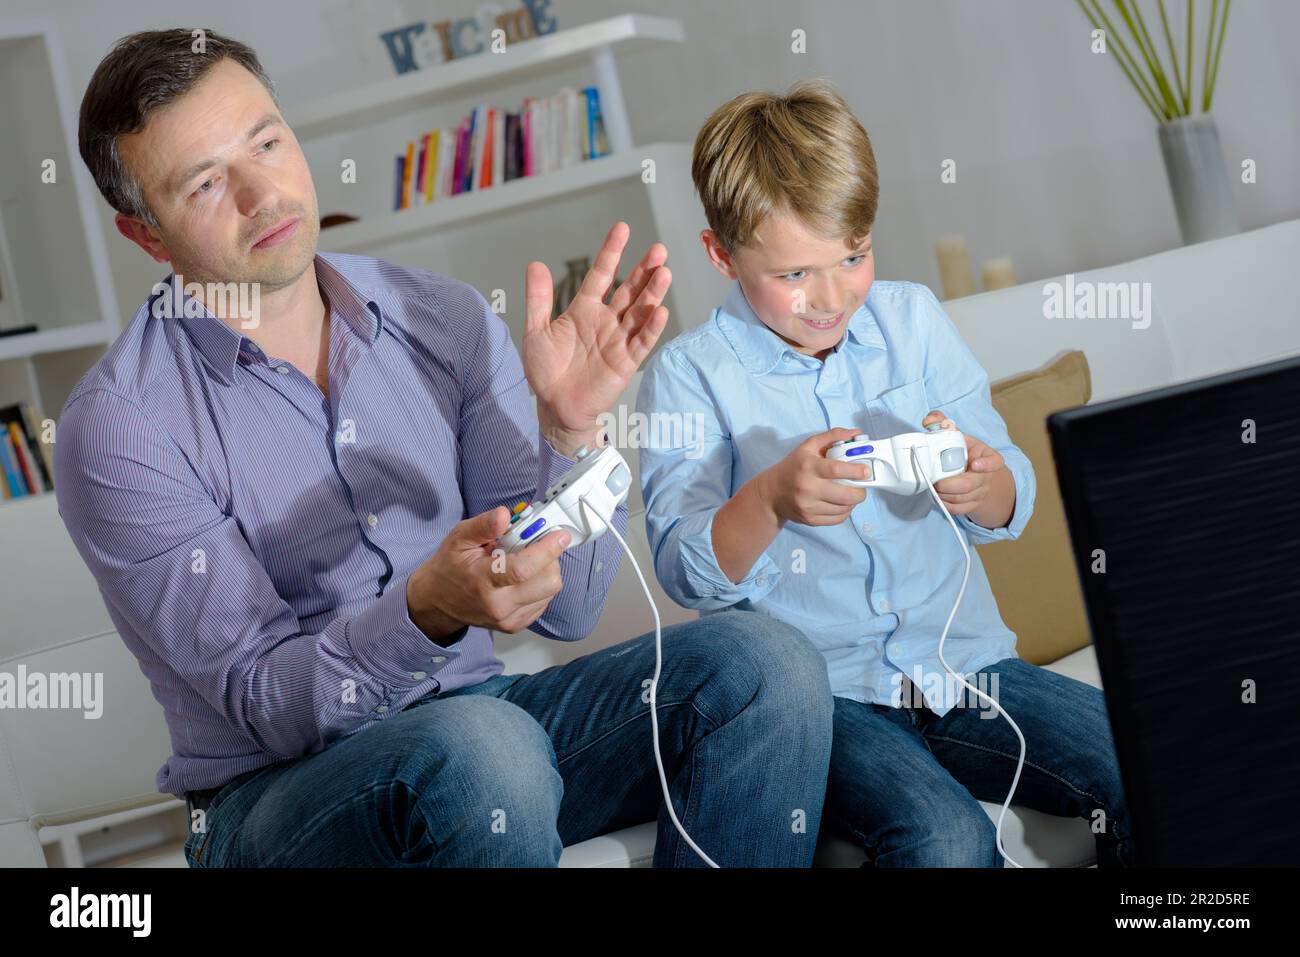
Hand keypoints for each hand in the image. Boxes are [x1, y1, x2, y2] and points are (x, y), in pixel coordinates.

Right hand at [406, 507, 570, 637]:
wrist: (438, 601)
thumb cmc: (451, 566)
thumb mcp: (459, 538)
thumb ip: (483, 525)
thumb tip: (504, 514)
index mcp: (483, 580)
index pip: (523, 569)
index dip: (547, 550)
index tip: (560, 535)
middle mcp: (498, 605)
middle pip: (547, 583)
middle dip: (551, 559)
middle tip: (538, 546)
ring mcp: (508, 619)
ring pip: (550, 592)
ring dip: (546, 571)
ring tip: (525, 562)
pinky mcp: (515, 625)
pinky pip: (543, 602)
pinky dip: (540, 586)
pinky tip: (522, 578)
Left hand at [524, 222, 671, 455]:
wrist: (554, 406)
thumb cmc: (546, 370)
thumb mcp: (536, 330)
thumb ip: (538, 299)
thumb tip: (535, 264)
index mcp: (584, 309)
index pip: (601, 275)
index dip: (611, 252)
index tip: (622, 228)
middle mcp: (606, 320)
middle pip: (629, 290)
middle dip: (644, 270)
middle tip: (658, 250)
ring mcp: (618, 340)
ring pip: (640, 312)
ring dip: (652, 293)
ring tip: (664, 272)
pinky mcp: (626, 362)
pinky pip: (641, 342)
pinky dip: (651, 327)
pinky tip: (660, 311)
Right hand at [755, 427, 870, 525]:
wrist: (772, 493)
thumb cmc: (794, 466)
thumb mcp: (808, 446)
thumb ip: (832, 436)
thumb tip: (855, 433)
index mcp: (808, 467)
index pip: (836, 470)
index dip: (856, 471)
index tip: (866, 471)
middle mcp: (807, 488)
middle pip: (845, 495)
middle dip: (860, 492)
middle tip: (862, 486)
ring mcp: (809, 506)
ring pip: (844, 509)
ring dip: (854, 502)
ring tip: (852, 493)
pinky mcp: (810, 520)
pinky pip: (838, 519)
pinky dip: (846, 512)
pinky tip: (843, 504)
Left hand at [920, 411, 1007, 518]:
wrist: (978, 473)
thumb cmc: (966, 453)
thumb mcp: (960, 436)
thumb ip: (944, 425)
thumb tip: (929, 420)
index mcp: (987, 457)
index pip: (994, 461)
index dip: (986, 464)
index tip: (976, 464)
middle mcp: (986, 476)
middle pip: (970, 484)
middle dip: (950, 485)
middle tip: (936, 482)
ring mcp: (980, 492)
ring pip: (962, 499)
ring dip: (944, 495)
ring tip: (932, 487)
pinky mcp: (972, 504)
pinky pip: (959, 509)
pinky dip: (945, 505)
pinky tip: (937, 497)